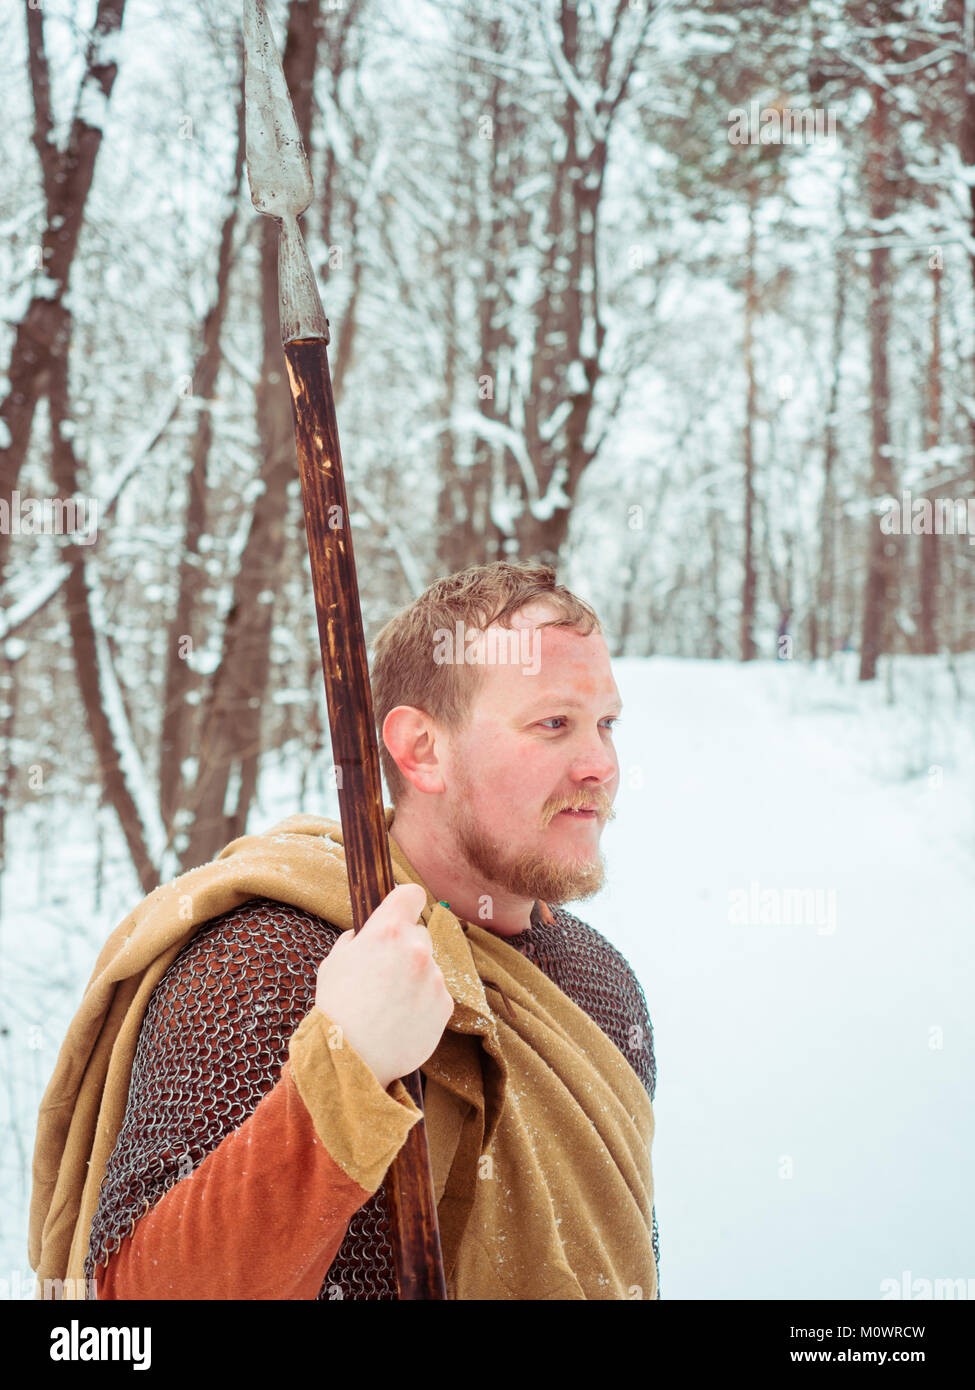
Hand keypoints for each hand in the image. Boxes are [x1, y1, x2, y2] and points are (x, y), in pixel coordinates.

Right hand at [314, 882, 453, 1090]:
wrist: (352, 1058)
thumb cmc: (337, 1008)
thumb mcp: (334, 962)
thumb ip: (357, 939)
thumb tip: (366, 934)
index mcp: (388, 931)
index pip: (410, 893)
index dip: (404, 901)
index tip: (403, 909)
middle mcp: (416, 948)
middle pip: (419, 934)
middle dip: (405, 947)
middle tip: (385, 973)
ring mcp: (434, 977)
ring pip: (428, 966)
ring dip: (415, 977)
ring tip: (390, 1003)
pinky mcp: (445, 1004)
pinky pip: (436, 993)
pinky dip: (423, 1002)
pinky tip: (401, 1017)